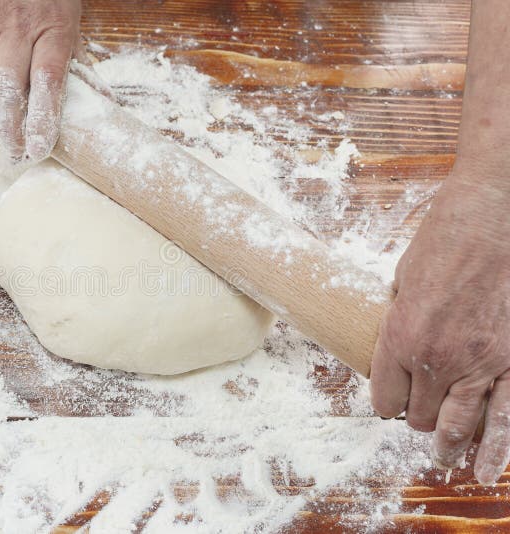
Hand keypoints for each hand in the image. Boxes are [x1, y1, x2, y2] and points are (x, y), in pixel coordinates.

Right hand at [0, 0, 81, 160]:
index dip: (42, 121)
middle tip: (13, 149)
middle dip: (9, 129)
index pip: (47, 83)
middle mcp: (16, 23)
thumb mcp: (69, 24)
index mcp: (53, 27)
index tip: (39, 148)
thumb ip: (79, 65)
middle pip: (8, 89)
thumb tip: (105, 106)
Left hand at [370, 165, 509, 484]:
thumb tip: (396, 350)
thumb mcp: (401, 280)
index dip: (386, 402)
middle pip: (421, 415)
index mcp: (400, 337)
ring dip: (451, 446)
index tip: (390, 402)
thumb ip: (399, 322)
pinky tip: (488, 471)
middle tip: (418, 414)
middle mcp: (438, 359)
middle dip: (417, 417)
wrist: (496, 217)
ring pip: (462, 424)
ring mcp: (481, 364)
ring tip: (446, 461)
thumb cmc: (443, 239)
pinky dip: (499, 449)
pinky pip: (509, 417)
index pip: (384, 396)